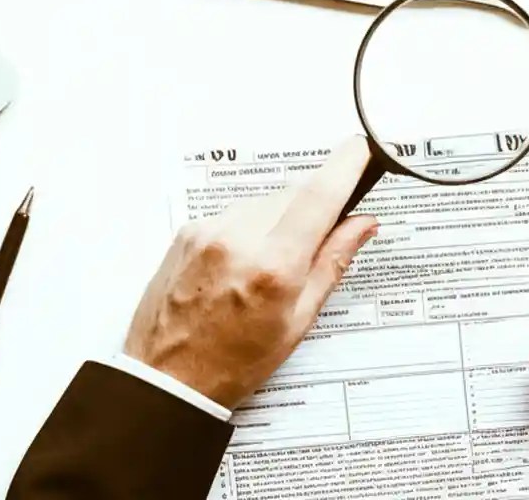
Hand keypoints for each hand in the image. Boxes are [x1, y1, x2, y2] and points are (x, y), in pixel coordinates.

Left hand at [124, 138, 378, 408]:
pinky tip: (241, 265)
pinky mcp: (189, 231)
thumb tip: (362, 223)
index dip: (346, 165)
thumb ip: (332, 263)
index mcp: (273, 267)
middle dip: (313, 207)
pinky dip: (248, 228)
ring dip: (279, 219)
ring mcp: (209, 232)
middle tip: (317, 241)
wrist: (167, 378)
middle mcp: (238, 240)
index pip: (319, 197)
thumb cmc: (232, 362)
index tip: (360, 149)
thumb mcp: (298, 321)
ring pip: (264, 202)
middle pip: (293, 194)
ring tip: (268, 268)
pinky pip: (234, 213)